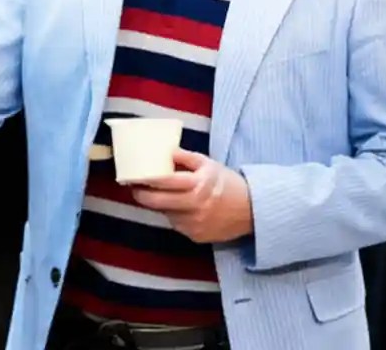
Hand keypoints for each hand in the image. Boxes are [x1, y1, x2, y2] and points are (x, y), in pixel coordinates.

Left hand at [129, 149, 253, 243]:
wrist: (252, 210)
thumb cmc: (227, 183)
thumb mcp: (208, 164)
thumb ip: (185, 156)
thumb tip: (164, 150)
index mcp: (197, 185)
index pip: (163, 182)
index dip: (144, 180)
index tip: (132, 176)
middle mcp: (194, 206)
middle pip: (156, 202)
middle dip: (141, 195)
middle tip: (135, 189)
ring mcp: (194, 224)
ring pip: (166, 214)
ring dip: (161, 205)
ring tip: (164, 196)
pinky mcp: (195, 236)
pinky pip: (177, 225)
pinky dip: (175, 216)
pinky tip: (182, 208)